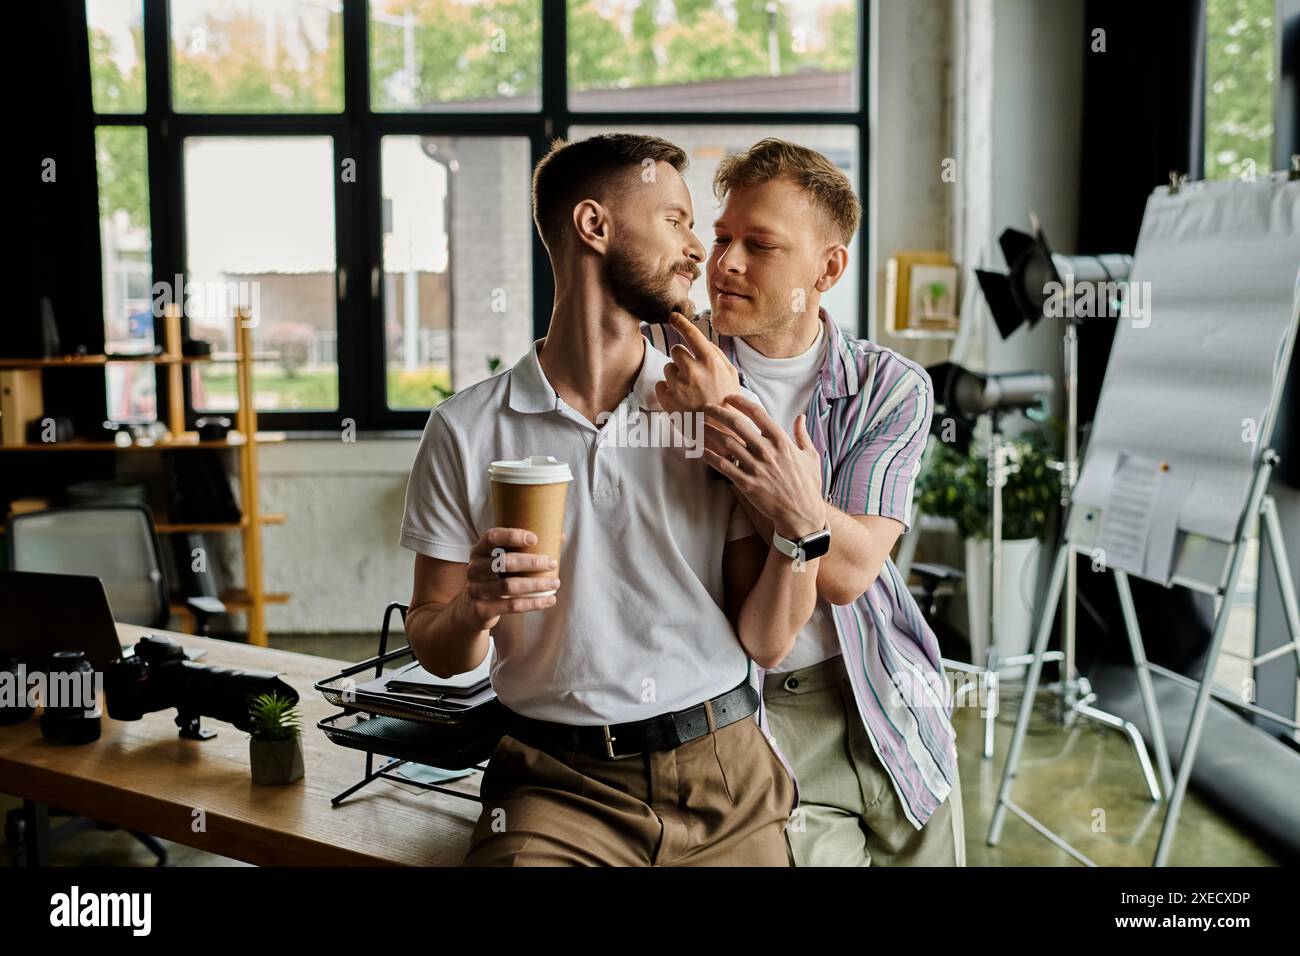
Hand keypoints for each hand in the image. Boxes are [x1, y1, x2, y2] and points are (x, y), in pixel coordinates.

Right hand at [459, 528, 560, 629]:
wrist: (473, 610)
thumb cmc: (496, 578)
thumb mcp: (502, 561)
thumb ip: (526, 548)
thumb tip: (561, 536)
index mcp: (479, 550)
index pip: (492, 537)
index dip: (513, 535)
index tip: (535, 539)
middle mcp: (474, 569)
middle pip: (503, 562)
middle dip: (531, 562)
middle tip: (552, 563)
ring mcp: (476, 590)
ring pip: (509, 586)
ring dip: (536, 584)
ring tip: (555, 583)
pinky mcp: (482, 610)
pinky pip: (512, 606)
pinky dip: (534, 603)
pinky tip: (549, 600)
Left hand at [654, 312, 740, 414]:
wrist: (721, 433)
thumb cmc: (728, 402)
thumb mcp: (731, 375)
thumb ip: (716, 354)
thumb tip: (702, 341)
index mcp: (710, 362)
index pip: (691, 334)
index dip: (680, 322)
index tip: (673, 316)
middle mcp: (693, 371)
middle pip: (676, 350)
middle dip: (682, 359)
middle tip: (693, 374)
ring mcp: (678, 386)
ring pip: (668, 368)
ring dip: (675, 375)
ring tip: (689, 390)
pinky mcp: (667, 399)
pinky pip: (660, 384)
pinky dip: (668, 390)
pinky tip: (681, 400)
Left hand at [702, 394, 825, 541]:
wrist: (802, 513)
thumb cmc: (807, 485)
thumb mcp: (811, 456)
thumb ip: (803, 435)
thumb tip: (800, 417)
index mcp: (782, 441)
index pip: (757, 413)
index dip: (740, 402)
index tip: (729, 398)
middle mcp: (767, 451)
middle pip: (737, 424)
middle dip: (718, 412)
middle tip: (706, 407)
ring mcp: (755, 467)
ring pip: (727, 443)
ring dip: (710, 431)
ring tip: (700, 425)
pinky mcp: (746, 483)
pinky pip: (723, 466)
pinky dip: (710, 456)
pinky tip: (700, 449)